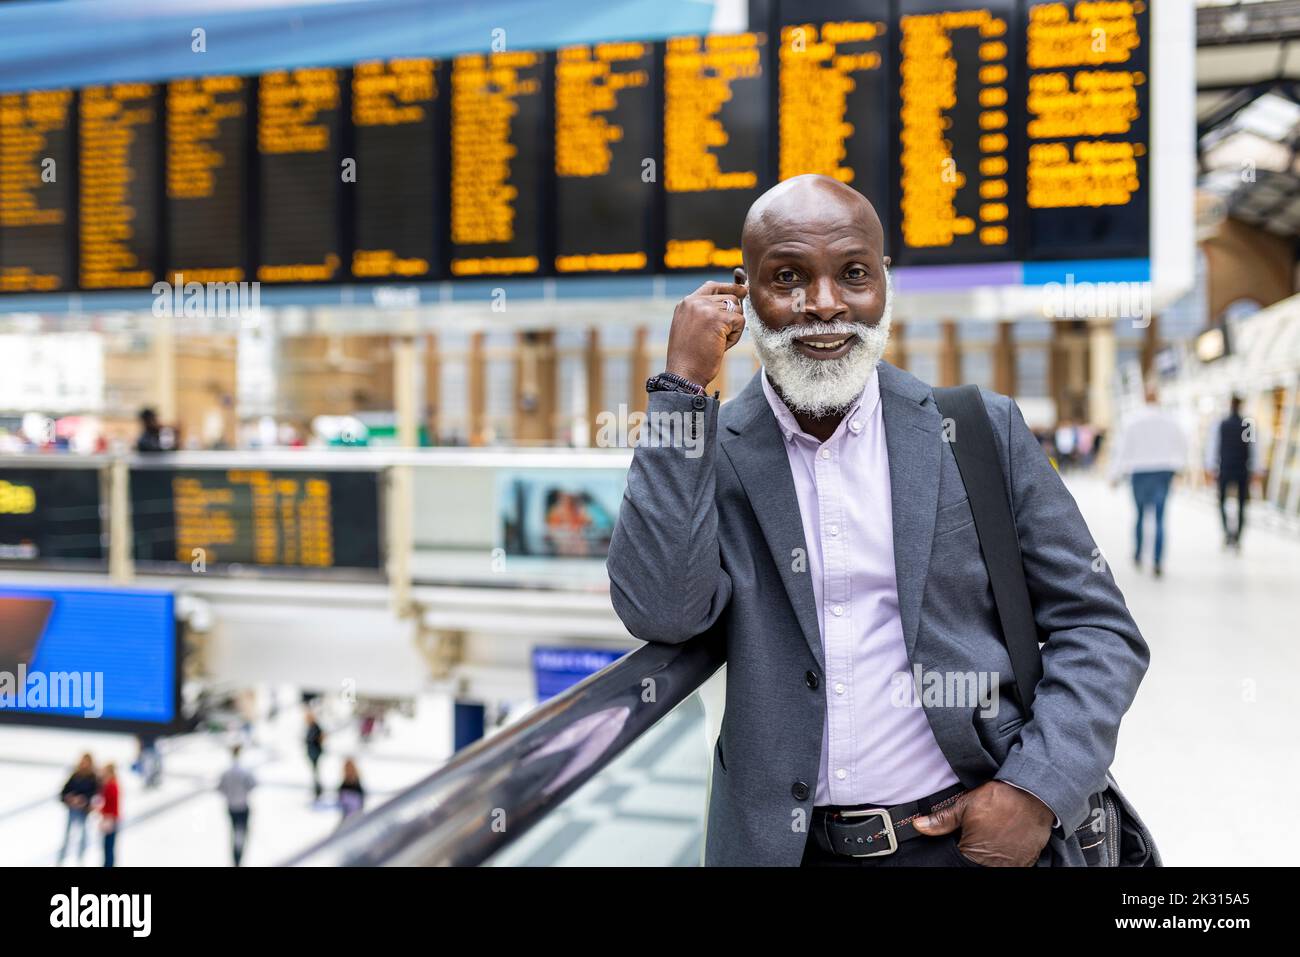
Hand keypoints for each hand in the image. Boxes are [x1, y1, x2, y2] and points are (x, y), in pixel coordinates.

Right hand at [665, 280, 746, 386]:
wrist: (684, 373)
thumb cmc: (689, 356)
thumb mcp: (690, 327)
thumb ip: (704, 312)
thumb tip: (733, 300)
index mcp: (686, 303)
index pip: (712, 286)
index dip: (729, 287)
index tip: (742, 290)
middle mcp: (694, 301)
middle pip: (730, 298)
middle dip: (731, 318)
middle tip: (718, 338)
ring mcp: (706, 309)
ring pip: (737, 309)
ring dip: (733, 328)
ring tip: (717, 342)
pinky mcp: (718, 319)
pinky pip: (740, 321)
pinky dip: (736, 336)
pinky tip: (721, 346)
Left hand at [912, 780, 1053, 865]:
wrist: (1035, 795)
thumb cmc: (1000, 799)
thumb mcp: (966, 805)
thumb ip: (941, 820)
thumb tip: (919, 825)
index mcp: (974, 855)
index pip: (959, 861)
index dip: (959, 851)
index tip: (963, 842)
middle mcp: (995, 865)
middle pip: (978, 864)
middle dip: (976, 853)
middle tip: (981, 837)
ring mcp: (1013, 865)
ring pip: (997, 864)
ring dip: (993, 854)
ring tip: (994, 836)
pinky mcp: (1028, 861)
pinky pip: (1014, 863)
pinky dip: (1009, 855)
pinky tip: (1007, 839)